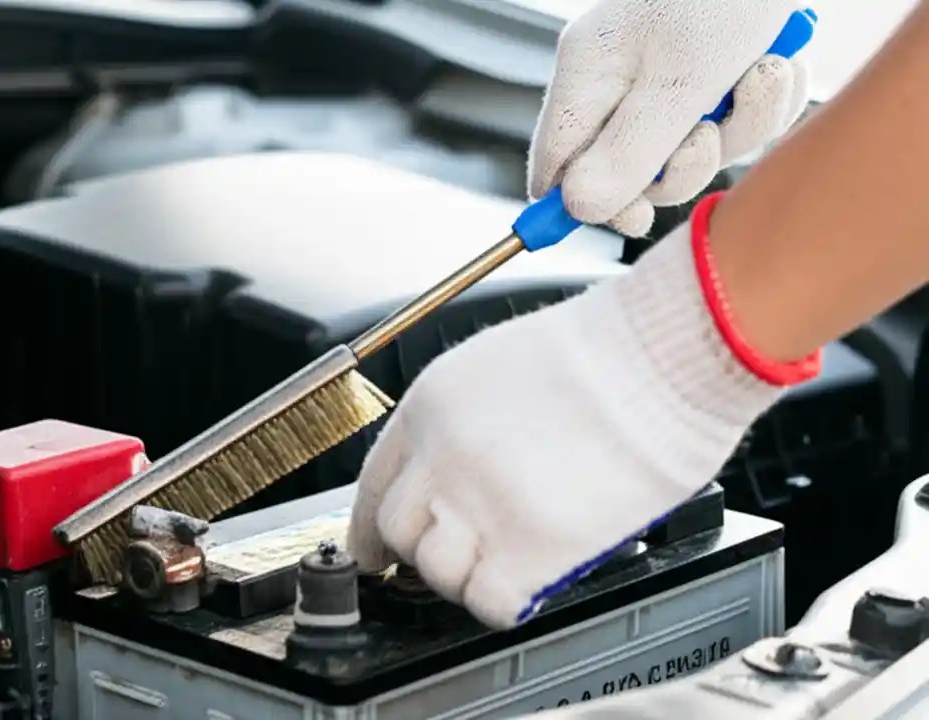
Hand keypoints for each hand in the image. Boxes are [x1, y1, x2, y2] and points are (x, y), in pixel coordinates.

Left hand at [346, 214, 786, 628]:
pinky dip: (506, 602)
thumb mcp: (498, 362)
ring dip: (465, 576)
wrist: (666, 352)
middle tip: (457, 558)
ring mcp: (481, 502)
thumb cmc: (609, 346)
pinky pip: (489, 603)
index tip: (377, 550)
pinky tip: (528, 581)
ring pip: (436, 571)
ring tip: (503, 561)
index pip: (374, 483)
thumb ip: (461, 422)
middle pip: (398, 531)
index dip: (371, 527)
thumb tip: (451, 475)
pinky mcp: (530, 545)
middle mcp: (442, 455)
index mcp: (430, 406)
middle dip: (422, 552)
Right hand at [529, 0, 810, 236]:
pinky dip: (763, 104)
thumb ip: (628, 154)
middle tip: (710, 133)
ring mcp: (668, 75)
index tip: (636, 218)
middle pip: (631, 170)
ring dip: (740, 126)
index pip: (555, 166)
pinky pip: (732, 120)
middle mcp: (621, 77)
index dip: (587, 203)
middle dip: (685, 164)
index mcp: (589, 73)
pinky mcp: (714, 70)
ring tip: (763, 75)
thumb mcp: (680, 83)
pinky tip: (778, 64)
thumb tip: (580, 209)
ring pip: (693, 147)